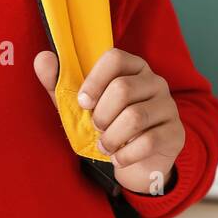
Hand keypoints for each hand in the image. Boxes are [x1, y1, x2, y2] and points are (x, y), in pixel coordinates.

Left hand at [34, 47, 183, 195]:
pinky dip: (126, 154)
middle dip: (101, 114)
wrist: (140, 159)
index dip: (94, 80)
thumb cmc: (109, 124)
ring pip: (135, 117)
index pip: (115, 58)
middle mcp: (154, 81)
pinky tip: (118, 158)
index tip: (83, 102)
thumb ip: (60, 83)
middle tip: (95, 128)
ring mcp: (168, 106)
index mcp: (132, 67)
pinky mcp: (175, 132)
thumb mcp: (82, 106)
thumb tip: (42, 58)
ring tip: (104, 146)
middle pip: (123, 89)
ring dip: (111, 137)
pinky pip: (149, 141)